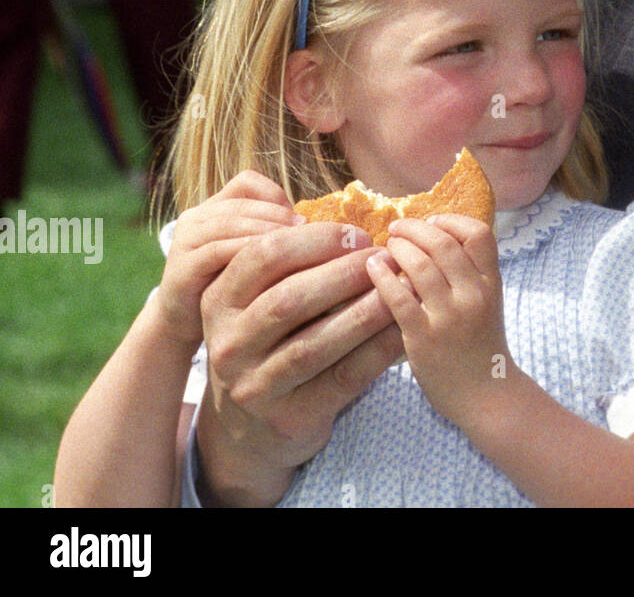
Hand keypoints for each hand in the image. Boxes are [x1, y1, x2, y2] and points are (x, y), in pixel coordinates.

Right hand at [154, 171, 301, 346]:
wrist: (192, 326)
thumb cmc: (237, 288)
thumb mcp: (261, 256)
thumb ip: (283, 236)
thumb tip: (334, 227)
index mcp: (218, 206)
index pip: (247, 182)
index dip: (278, 196)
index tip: (305, 218)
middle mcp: (198, 217)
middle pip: (243, 201)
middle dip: (281, 215)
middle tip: (313, 231)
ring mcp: (186, 240)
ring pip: (230, 223)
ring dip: (268, 232)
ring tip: (298, 246)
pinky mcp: (180, 267)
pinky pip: (215, 251)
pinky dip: (247, 254)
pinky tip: (272, 267)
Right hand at [195, 207, 403, 505]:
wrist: (257, 422)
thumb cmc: (274, 338)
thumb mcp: (259, 297)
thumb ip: (286, 259)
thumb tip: (351, 224)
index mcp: (218, 300)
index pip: (262, 256)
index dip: (315, 239)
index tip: (358, 234)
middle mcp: (227, 343)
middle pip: (289, 299)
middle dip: (344, 273)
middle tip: (385, 258)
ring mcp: (254, 384)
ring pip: (316, 343)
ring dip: (366, 311)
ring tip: (401, 288)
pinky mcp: (287, 417)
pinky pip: (342, 378)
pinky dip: (377, 351)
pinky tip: (403, 329)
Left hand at [366, 214, 509, 422]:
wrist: (486, 394)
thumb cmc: (482, 345)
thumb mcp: (488, 302)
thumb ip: (469, 274)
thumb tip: (435, 239)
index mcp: (492, 282)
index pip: (478, 233)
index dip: (451, 221)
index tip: (431, 222)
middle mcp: (474, 294)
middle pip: (443, 243)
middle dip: (415, 228)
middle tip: (397, 228)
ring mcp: (450, 316)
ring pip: (420, 265)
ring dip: (398, 248)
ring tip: (386, 247)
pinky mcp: (424, 337)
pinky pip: (398, 297)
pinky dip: (382, 277)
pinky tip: (372, 269)